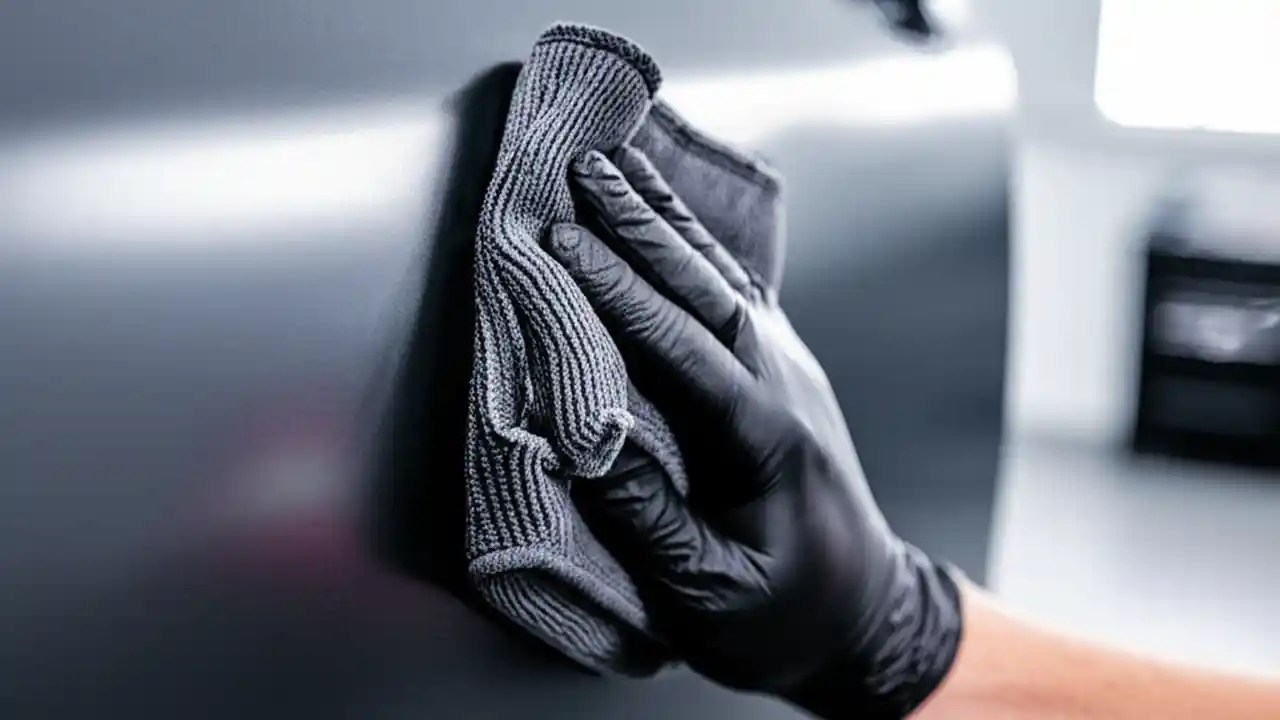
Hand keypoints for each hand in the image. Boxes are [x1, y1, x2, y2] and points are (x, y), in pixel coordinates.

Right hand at [548, 147, 962, 717]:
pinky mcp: (784, 373)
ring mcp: (790, 372)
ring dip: (668, 220)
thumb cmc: (782, 615)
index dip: (619, 292)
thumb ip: (648, 517)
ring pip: (723, 279)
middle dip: (641, 225)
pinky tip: (668, 220)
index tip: (562, 243)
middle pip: (706, 289)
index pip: (683, 346)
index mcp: (764, 438)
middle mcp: (783, 386)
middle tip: (586, 168)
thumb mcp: (709, 592)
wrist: (863, 614)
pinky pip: (735, 293)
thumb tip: (584, 441)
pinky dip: (695, 248)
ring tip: (620, 166)